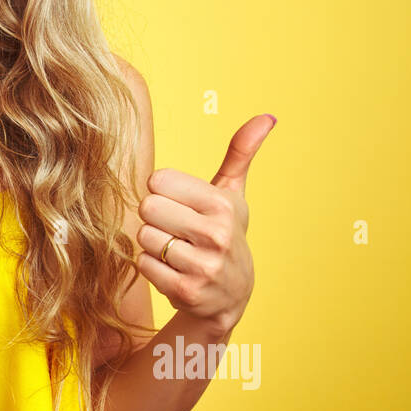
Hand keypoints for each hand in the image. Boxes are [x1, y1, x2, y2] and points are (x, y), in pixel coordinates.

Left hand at [133, 114, 275, 332]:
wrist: (230, 294)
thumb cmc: (223, 232)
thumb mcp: (232, 194)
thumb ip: (240, 153)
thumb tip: (267, 116)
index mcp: (222, 204)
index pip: (159, 181)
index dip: (162, 192)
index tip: (180, 204)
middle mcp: (216, 235)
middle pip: (147, 208)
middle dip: (155, 218)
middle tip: (175, 229)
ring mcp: (203, 266)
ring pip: (143, 237)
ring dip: (152, 244)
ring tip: (176, 250)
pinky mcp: (186, 291)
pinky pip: (143, 265)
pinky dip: (151, 267)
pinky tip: (173, 269)